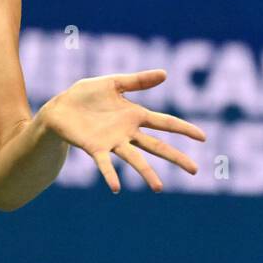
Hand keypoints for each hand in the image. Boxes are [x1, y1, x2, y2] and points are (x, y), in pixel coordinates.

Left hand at [39, 68, 205, 192]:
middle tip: (195, 170)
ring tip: (159, 188)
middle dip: (176, 157)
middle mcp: (127, 132)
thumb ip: (137, 81)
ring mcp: (112, 142)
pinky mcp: (94, 148)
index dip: (184, 129)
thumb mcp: (113, 83)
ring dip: (147, 173)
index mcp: (135, 115)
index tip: (203, 137)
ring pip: (134, 159)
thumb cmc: (86, 95)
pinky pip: (104, 164)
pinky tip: (116, 188)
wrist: (60, 107)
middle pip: (157, 146)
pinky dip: (110, 175)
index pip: (165, 122)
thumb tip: (165, 74)